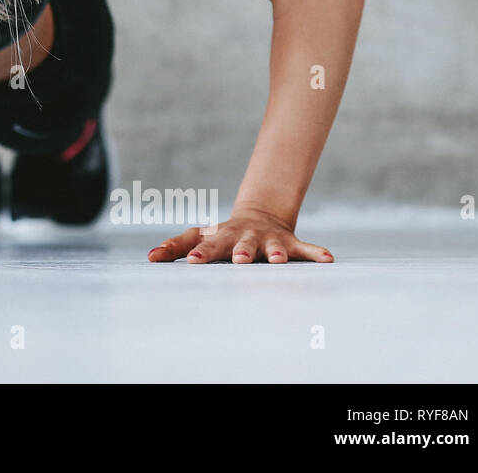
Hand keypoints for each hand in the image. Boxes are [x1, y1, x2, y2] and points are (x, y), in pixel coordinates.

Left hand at [146, 207, 332, 263]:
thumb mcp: (199, 237)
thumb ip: (175, 246)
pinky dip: (316, 253)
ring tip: (277, 260)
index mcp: (220, 238)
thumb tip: (149, 257)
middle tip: (238, 260)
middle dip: (239, 252)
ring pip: (273, 247)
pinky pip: (305, 249)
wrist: (260, 216)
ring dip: (275, 253)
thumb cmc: (222, 235)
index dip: (200, 253)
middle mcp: (245, 238)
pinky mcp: (290, 244)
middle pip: (240, 245)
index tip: (192, 262)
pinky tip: (328, 259)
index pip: (207, 245)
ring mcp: (268, 241)